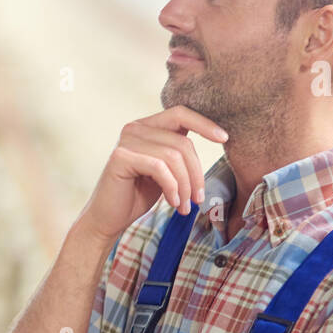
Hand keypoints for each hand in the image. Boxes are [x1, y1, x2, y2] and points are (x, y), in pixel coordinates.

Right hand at [75, 106, 227, 244]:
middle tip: (197, 199)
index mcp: (146, 126)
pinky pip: (160, 167)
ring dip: (185, 185)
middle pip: (182, 142)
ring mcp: (125, 141)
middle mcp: (134, 128)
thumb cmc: (137, 196)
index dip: (205, 123)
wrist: (108, 219)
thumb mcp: (165, 170)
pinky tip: (172, 202)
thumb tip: (218, 135)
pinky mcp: (120, 157)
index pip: (180, 113)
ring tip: (183, 205)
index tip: (224, 138)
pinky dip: (172, 187)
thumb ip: (179, 152)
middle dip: (196, 173)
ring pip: (173, 156)